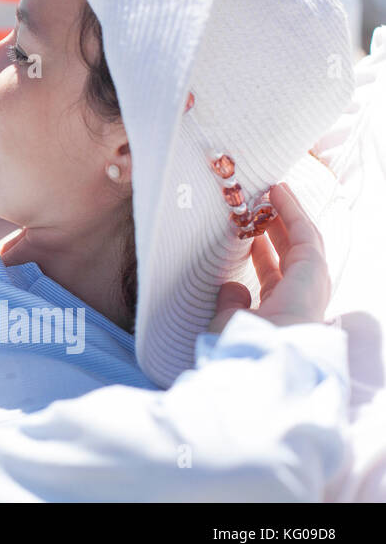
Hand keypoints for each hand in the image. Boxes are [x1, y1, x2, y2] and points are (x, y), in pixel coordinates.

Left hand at [208, 182, 332, 333]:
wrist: (262, 353)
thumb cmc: (243, 344)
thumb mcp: (229, 320)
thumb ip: (231, 303)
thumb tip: (232, 287)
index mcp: (279, 309)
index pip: (273, 273)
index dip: (262, 250)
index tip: (251, 231)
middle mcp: (298, 296)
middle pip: (289, 252)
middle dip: (277, 226)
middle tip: (263, 203)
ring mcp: (310, 283)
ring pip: (301, 239)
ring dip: (288, 213)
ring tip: (274, 190)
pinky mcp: (314, 270)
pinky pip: (304, 233)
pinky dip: (293, 211)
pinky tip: (279, 193)